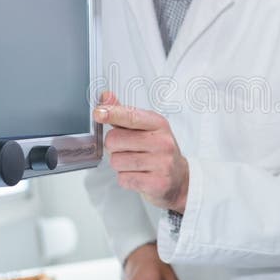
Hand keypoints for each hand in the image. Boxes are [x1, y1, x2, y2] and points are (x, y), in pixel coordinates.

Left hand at [94, 91, 189, 212]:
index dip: (112, 114)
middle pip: (114, 140)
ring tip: (134, 164)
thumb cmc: (159, 151)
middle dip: (114, 147)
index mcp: (158, 124)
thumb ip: (124, 114)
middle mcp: (162, 142)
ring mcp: (161, 163)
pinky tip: (138, 175)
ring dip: (120, 165)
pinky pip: (124, 179)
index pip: (131, 116)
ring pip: (116, 161)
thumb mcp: (147, 128)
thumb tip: (106, 96)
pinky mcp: (157, 183)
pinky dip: (126, 179)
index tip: (99, 113)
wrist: (180, 178)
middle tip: (127, 150)